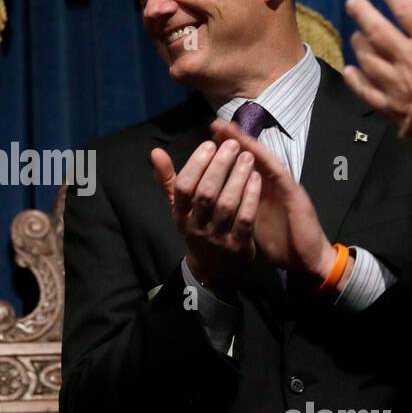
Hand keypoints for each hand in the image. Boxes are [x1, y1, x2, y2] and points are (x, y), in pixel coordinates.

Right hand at [150, 138, 261, 292]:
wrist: (212, 268)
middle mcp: (196, 225)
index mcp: (180, 214)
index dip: (196, 164)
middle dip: (219, 166)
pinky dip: (251, 197)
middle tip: (233, 145)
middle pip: (206, 193)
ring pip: (227, 204)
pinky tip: (256, 178)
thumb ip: (168, 179)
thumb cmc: (196, 227)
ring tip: (247, 157)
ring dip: (237, 178)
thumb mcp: (178, 207)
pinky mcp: (238, 245)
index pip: (184, 187)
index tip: (210, 144)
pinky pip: (245, 218)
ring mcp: (218, 236)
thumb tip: (155, 152)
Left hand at [209, 120, 341, 282]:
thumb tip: (217, 199)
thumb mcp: (253, 221)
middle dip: (233, 141)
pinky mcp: (295, 196)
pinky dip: (265, 162)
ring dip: (248, 143)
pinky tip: (252, 150)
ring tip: (230, 129)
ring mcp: (284, 187)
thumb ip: (239, 206)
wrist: (307, 261)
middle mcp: (272, 185)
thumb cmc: (281, 242)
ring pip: (264, 159)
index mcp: (261, 191)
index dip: (225, 153)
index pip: (242, 166)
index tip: (207, 139)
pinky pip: (278, 175)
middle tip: (215, 125)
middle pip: (252, 157)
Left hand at [344, 0, 411, 129]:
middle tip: (353, 2)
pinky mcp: (391, 110)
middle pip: (378, 32)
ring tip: (356, 36)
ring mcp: (397, 87)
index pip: (410, 12)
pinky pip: (366, 92)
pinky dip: (356, 80)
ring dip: (360, 46)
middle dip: (363, 14)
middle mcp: (410, 62)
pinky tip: (350, 70)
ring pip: (369, 60)